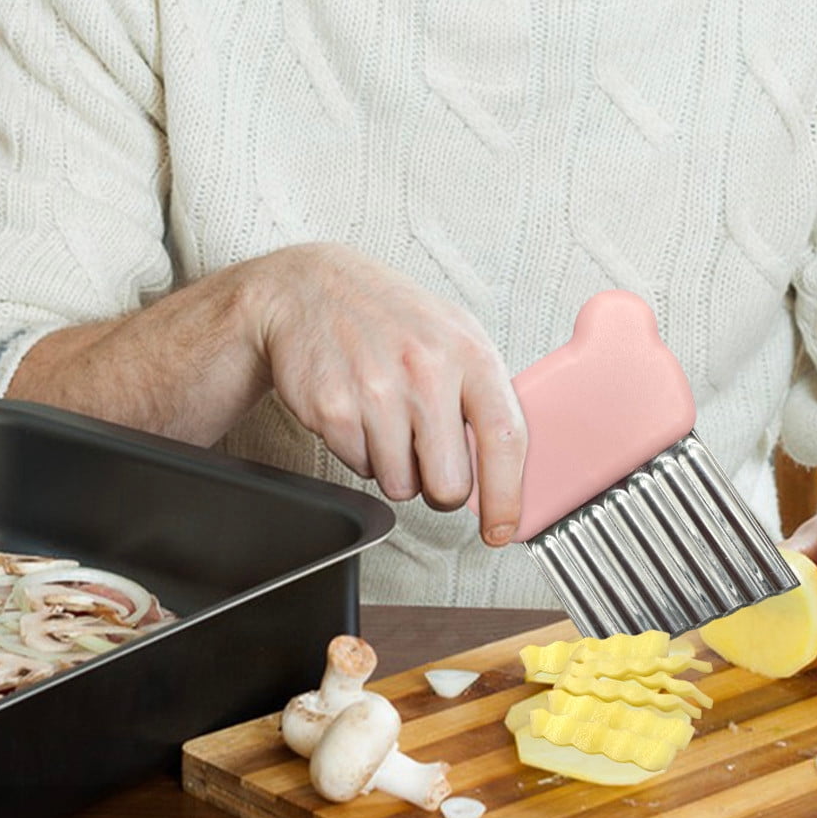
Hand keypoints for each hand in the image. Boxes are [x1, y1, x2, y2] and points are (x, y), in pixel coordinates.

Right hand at [242, 242, 527, 546]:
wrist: (309, 289)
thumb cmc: (389, 316)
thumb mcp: (451, 333)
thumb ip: (481, 393)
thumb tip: (504, 468)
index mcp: (468, 351)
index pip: (505, 437)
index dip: (507, 496)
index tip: (502, 528)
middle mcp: (426, 370)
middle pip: (449, 484)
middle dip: (441, 488)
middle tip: (428, 458)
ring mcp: (377, 390)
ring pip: (400, 485)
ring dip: (395, 466)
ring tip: (386, 416)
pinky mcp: (333, 410)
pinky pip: (358, 468)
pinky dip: (359, 451)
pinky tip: (357, 409)